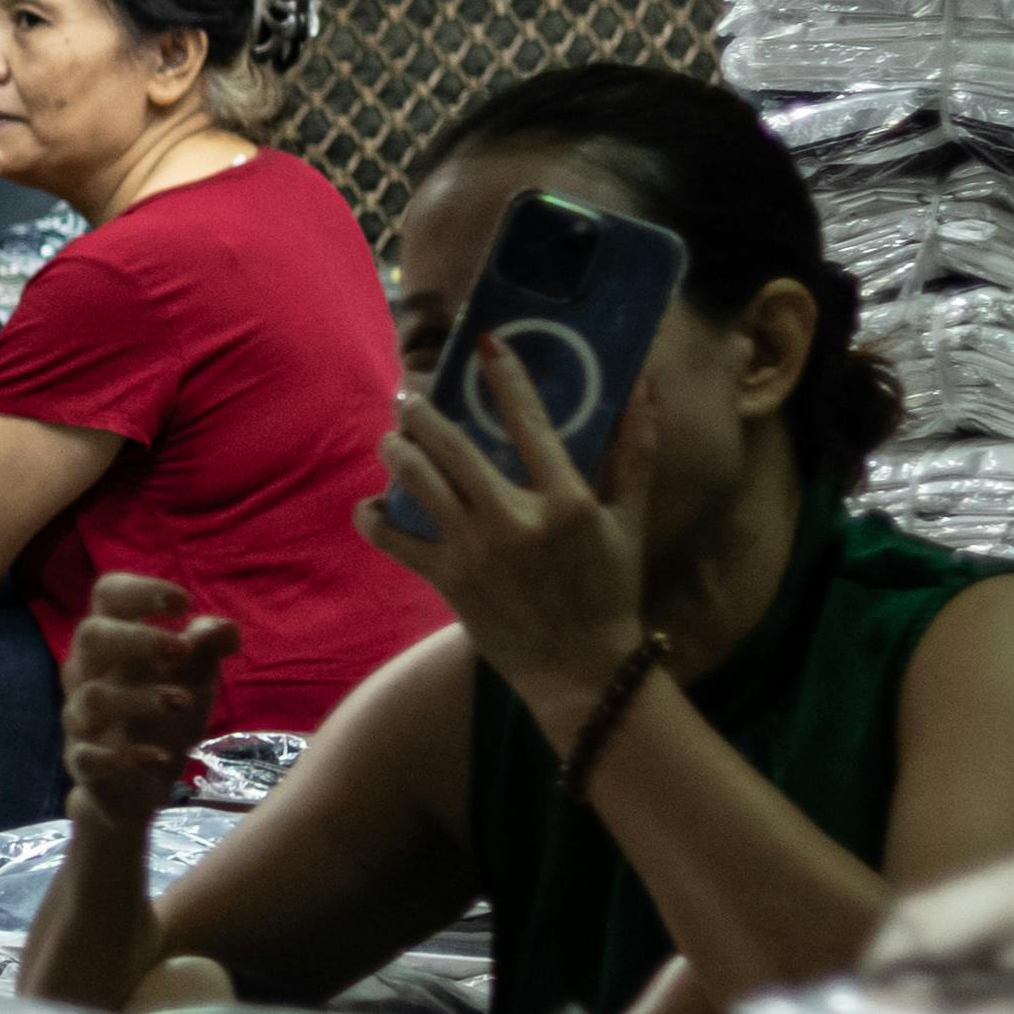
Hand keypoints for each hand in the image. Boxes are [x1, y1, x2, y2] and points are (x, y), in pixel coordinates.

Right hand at [63, 573, 243, 821]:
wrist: (136, 785)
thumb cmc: (162, 718)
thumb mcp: (194, 679)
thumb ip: (207, 650)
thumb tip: (226, 629)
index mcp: (112, 643)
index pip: (108, 597)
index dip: (141, 591)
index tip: (184, 602)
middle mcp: (87, 673)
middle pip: (91, 636)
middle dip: (137, 638)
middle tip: (181, 651)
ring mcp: (81, 719)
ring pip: (93, 697)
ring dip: (141, 698)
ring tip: (184, 703)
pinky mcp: (84, 763)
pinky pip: (90, 756)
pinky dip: (126, 756)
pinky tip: (160, 757)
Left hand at [362, 331, 655, 706]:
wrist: (582, 669)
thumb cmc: (610, 590)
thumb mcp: (632, 521)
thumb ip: (636, 451)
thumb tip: (644, 386)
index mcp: (567, 501)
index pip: (531, 423)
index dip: (505, 379)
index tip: (484, 344)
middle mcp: (516, 520)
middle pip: (453, 447)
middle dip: (421, 413)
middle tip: (408, 397)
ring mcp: (476, 551)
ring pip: (418, 482)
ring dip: (396, 452)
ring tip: (391, 439)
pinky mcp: (448, 580)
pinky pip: (394, 541)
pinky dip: (373, 520)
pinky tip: (370, 505)